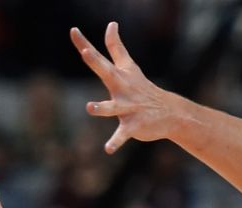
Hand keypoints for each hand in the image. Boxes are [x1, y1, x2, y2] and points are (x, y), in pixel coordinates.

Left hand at [70, 22, 175, 152]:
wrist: (169, 113)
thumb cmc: (142, 88)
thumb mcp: (129, 67)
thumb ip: (116, 47)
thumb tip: (111, 24)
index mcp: (118, 75)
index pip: (100, 57)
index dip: (84, 44)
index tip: (72, 30)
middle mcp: (122, 88)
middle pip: (107, 73)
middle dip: (96, 62)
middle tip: (86, 52)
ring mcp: (128, 107)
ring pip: (112, 108)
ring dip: (101, 108)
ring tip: (89, 107)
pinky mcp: (133, 125)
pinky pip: (121, 135)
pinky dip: (115, 142)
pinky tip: (108, 149)